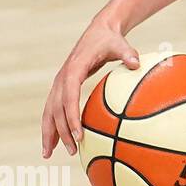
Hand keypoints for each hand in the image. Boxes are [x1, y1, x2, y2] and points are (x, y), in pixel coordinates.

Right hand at [41, 18, 138, 158]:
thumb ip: (127, 53)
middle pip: (56, 109)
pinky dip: (52, 126)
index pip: (69, 97)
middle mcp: (61, 78)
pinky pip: (54, 110)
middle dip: (61, 130)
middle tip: (72, 150)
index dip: (71, 116)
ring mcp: (59, 83)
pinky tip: (54, 143)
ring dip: (49, 132)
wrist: (98, 31)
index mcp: (73, 70)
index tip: (78, 134)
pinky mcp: (61, 87)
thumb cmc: (110, 40)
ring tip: (49, 154)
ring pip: (49, 112)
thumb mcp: (120, 44)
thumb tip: (136, 64)